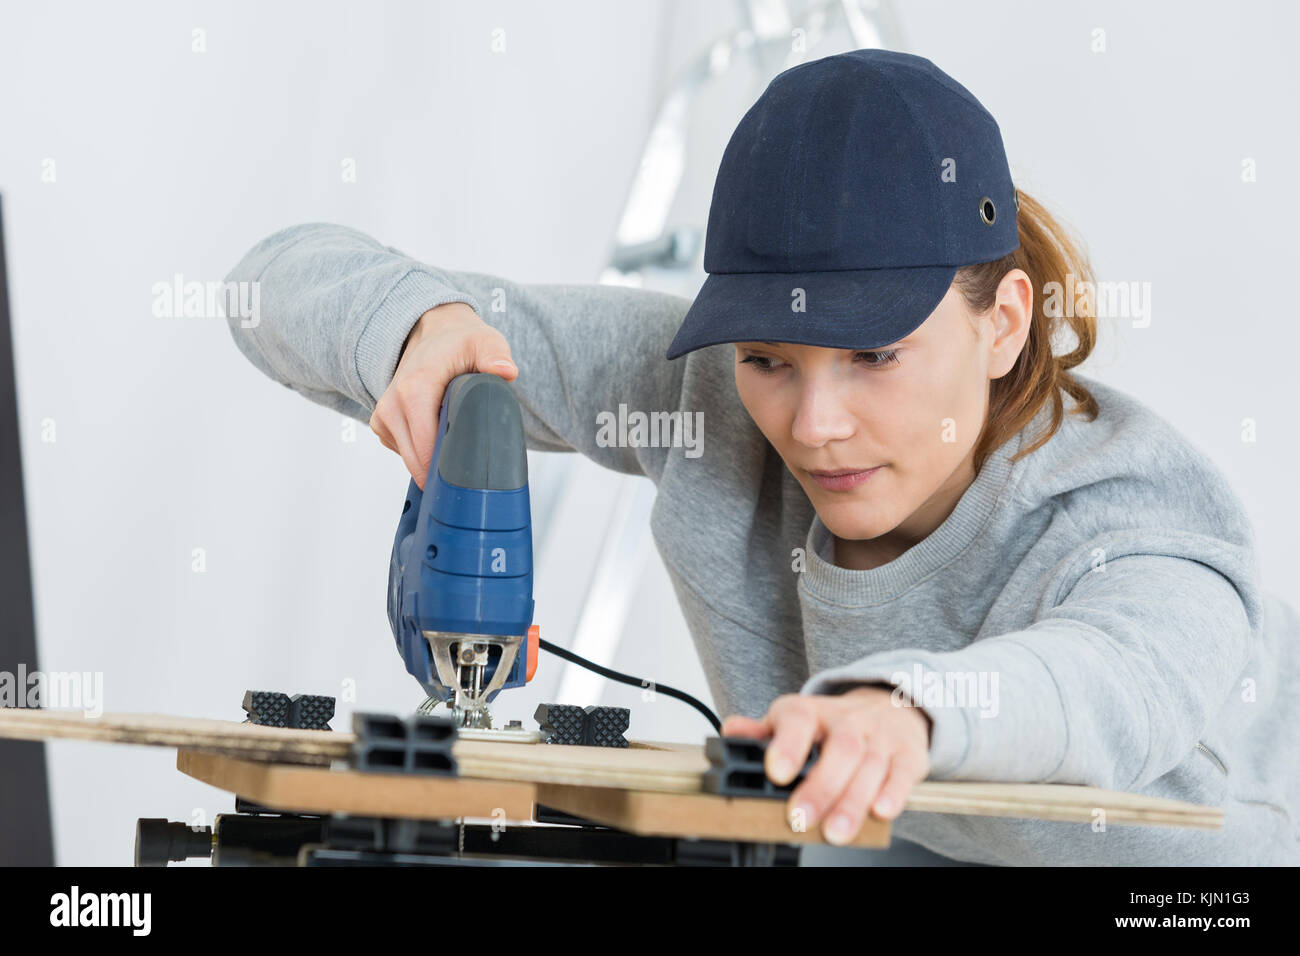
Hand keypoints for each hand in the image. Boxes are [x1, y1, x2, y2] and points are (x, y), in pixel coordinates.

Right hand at [369, 301, 516, 488]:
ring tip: (456, 442)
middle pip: (417, 462)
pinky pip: (404, 453)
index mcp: (415, 389)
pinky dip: (422, 452)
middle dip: (443, 471)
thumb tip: (505, 372)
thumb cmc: (459, 342)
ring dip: (433, 461)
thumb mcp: (485, 342)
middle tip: (471, 471)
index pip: (426, 447)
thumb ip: (496, 356)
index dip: (448, 469)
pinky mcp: (382, 425)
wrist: (433, 333)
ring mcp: (384, 416)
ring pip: (410, 461)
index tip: (469, 478)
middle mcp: (392, 404)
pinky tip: (439, 435)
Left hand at [721, 685, 931, 845]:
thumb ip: (761, 733)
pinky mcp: (907, 755)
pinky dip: (893, 793)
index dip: (787, 744)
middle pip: (840, 748)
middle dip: (821, 787)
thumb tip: (730, 733)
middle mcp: (848, 720)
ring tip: (835, 832)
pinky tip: (880, 813)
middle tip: (800, 819)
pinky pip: (902, 772)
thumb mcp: (794, 722)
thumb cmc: (831, 724)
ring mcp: (880, 737)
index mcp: (812, 711)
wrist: (887, 706)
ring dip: (852, 801)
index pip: (798, 719)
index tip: (776, 772)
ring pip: (869, 764)